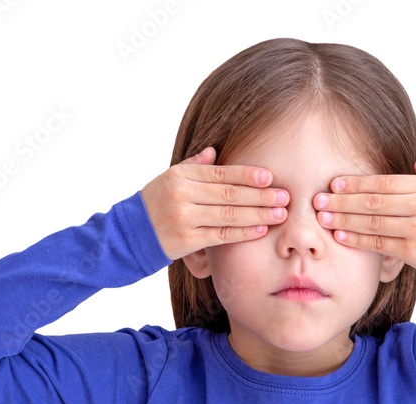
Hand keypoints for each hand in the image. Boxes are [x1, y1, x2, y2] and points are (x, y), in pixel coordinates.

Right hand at [140, 146, 288, 260]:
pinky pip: (220, 236)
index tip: (269, 176)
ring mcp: (185, 218)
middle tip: (285, 196)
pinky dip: (242, 232)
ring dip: (257, 214)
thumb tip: (215, 151)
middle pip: (229, 194)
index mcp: (181, 175)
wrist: (131, 232)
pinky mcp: (186, 240)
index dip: (246, 175)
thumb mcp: (169, 178)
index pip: (220, 173)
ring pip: (228, 215)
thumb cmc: (156, 203)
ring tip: (280, 214)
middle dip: (260, 195)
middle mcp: (183, 194)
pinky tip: (260, 229)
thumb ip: (194, 166)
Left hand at [312, 160, 415, 274]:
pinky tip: (340, 235)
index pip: (384, 183)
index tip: (335, 183)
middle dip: (342, 200)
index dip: (356, 183)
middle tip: (318, 200)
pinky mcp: (412, 252)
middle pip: (373, 201)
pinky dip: (357, 239)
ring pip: (372, 222)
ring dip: (344, 219)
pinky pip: (378, 244)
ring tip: (323, 217)